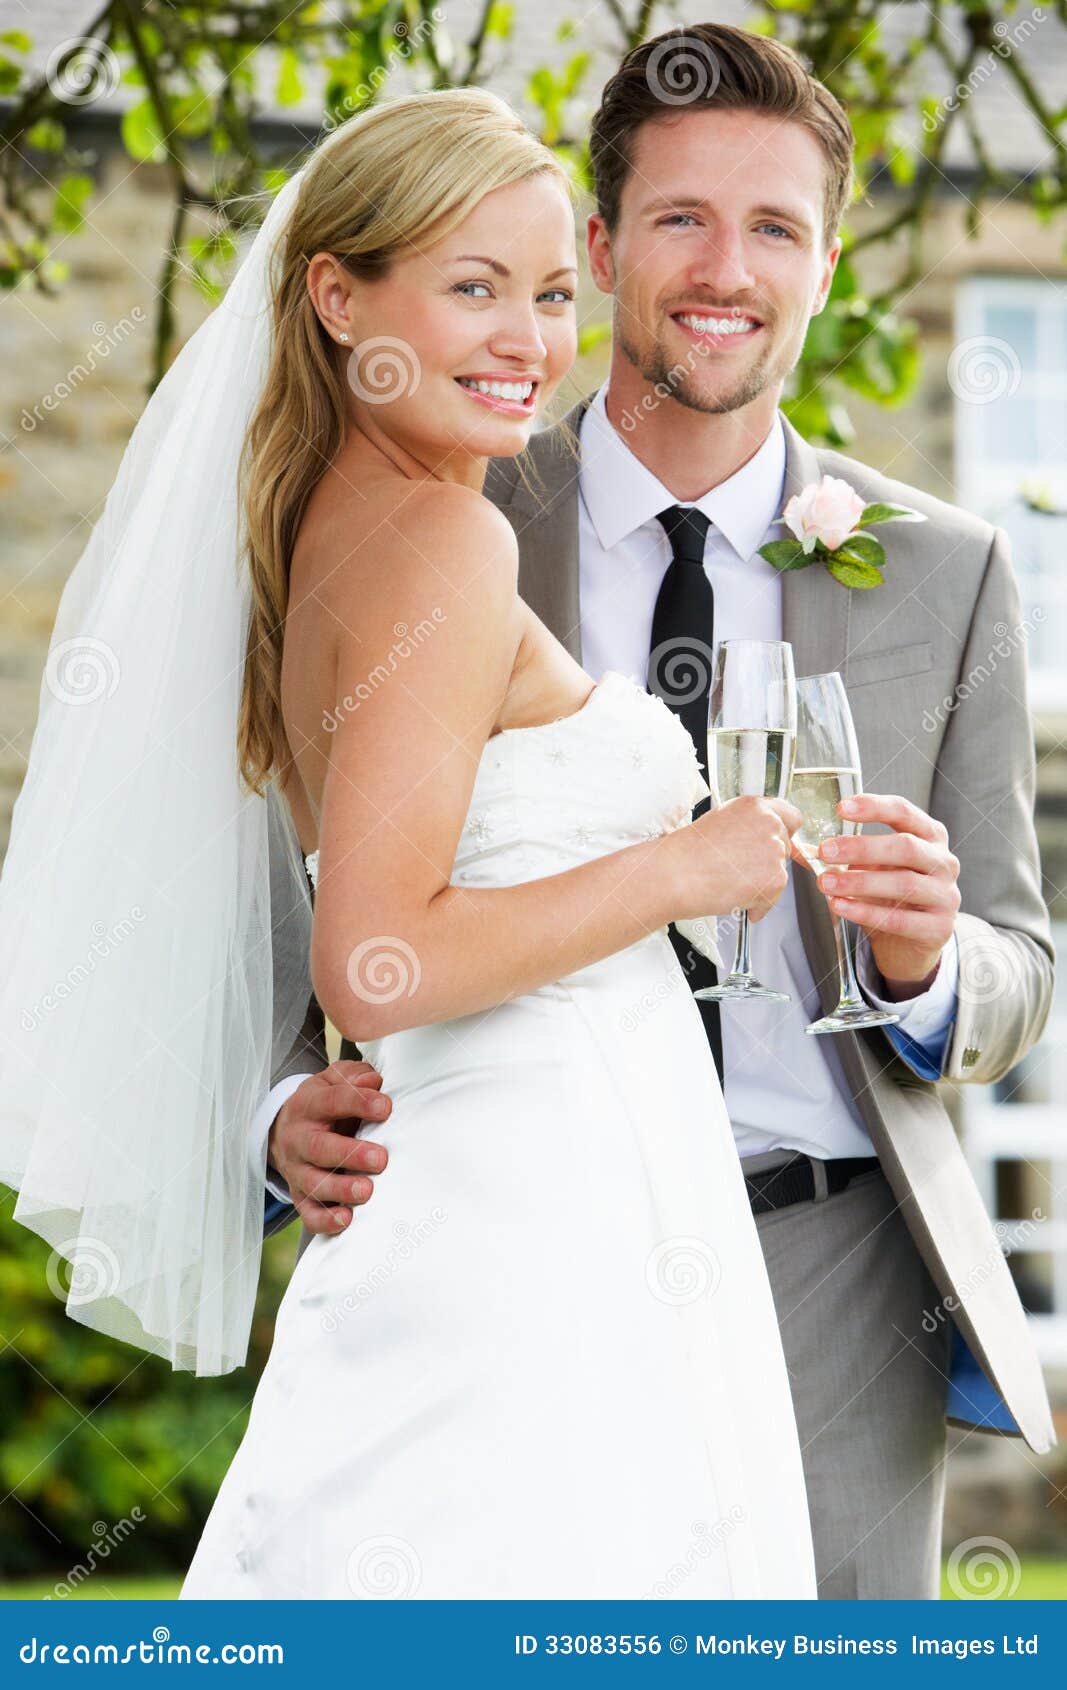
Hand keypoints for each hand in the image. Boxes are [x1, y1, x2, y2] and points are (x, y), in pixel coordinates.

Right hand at [267, 1060, 391, 1233]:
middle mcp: (299, 1139)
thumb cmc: (322, 1104)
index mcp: (309, 1105)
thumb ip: (353, 1076)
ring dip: (341, 1189)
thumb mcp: (332, 1081)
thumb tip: (374, 1081)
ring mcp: (297, 1170)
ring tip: (367, 1191)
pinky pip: (308, 1213)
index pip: (332, 1101)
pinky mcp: (300, 1196)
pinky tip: (346, 1220)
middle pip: (320, 1148)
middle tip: (381, 1158)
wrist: (283, 1130)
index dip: (359, 1103)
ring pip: (314, 1183)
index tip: (386, 1106)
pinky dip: (325, 1220)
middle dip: (350, 1154)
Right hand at [676, 795, 802, 922]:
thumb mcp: (719, 822)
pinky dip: (758, 904)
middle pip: (785, 847)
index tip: (777, 844)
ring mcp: (774, 851)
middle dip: (768, 862)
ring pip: (779, 873)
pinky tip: (735, 897)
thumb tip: (758, 840)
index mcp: (754, 806)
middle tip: (741, 870)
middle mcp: (769, 823)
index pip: (790, 816)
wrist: (675, 875)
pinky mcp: (775, 878)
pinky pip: (773, 896)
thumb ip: (747, 826)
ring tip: (730, 883)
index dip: (784, 833)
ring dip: (761, 883)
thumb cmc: (686, 853)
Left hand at [813, 793, 959, 996]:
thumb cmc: (891, 895)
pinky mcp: (939, 928)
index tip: (841, 808)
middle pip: (905, 846)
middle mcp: (943, 862)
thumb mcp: (875, 867)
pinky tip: (840, 906)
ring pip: (903, 884)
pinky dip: (865, 912)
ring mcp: (946, 896)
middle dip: (861, 847)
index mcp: (929, 836)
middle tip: (825, 850)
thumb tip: (808, 844)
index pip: (904, 812)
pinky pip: (898, 919)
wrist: (912, 942)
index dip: (874, 807)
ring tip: (826, 883)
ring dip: (858, 882)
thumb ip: (853, 853)